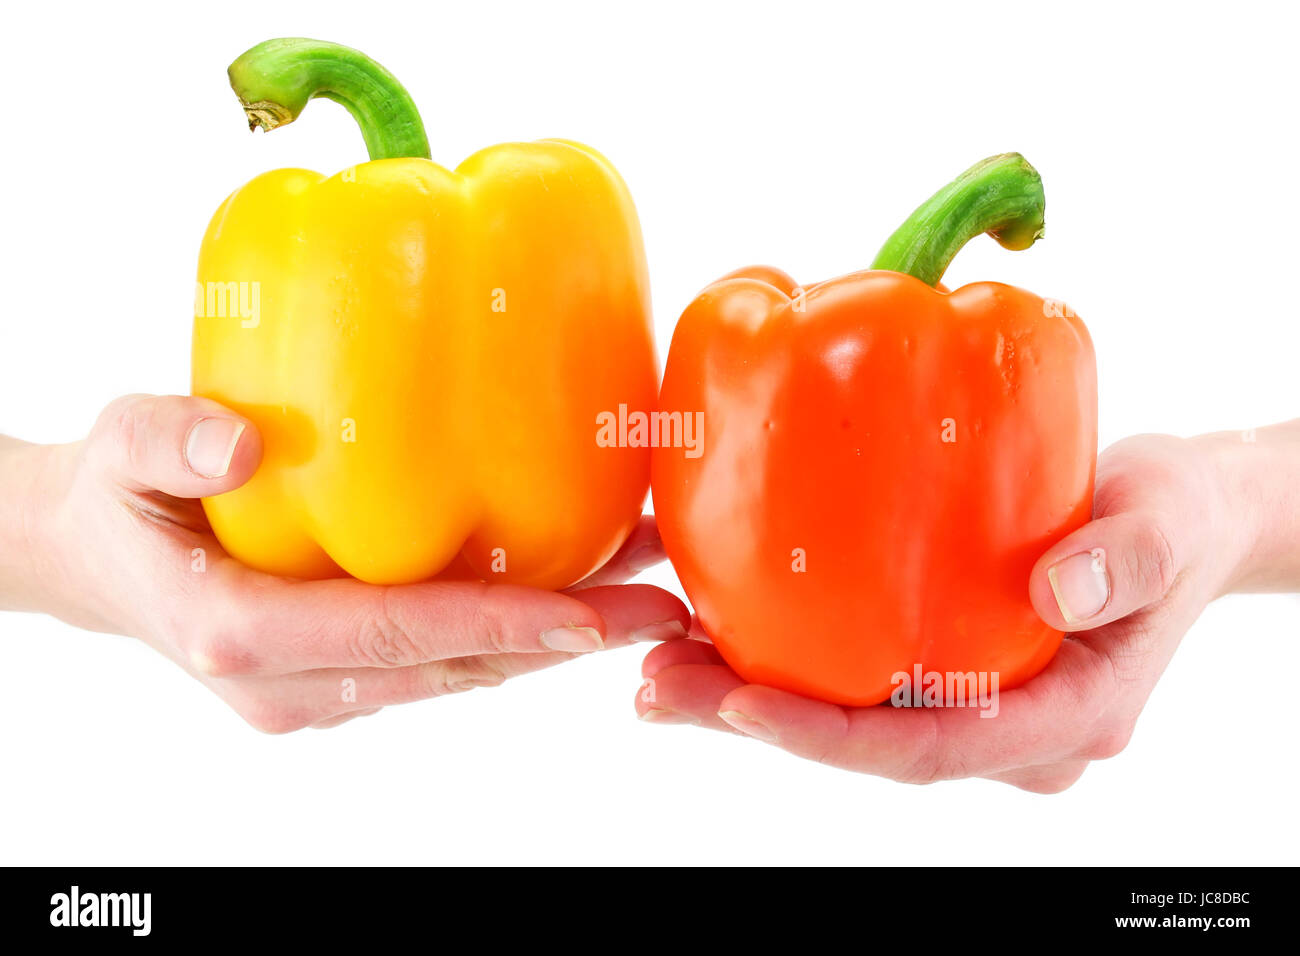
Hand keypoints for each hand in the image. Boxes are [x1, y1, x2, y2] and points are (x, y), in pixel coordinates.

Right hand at [0, 394, 687, 731]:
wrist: (96, 556)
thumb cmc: (117, 495)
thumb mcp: (120, 449)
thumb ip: (170, 443)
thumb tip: (239, 447)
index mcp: (244, 635)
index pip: (396, 634)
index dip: (499, 626)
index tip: (593, 616)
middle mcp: (293, 685)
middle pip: (453, 667)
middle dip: (562, 641)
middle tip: (664, 605)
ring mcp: (320, 692)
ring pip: (458, 672)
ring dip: (552, 637)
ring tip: (645, 591)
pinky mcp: (342, 679)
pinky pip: (441, 659)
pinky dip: (510, 630)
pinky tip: (574, 586)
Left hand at [635, 425, 1298, 790]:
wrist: (1168, 517)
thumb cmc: (1173, 517)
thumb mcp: (1166, 524)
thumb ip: (1127, 559)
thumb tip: (1059, 591)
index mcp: (1059, 723)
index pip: (932, 754)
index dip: (831, 738)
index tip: (740, 701)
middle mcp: (999, 732)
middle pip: (866, 747)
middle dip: (755, 726)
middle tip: (654, 687)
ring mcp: (965, 706)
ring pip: (846, 719)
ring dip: (743, 700)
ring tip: (650, 668)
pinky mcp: (935, 667)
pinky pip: (851, 676)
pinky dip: (777, 657)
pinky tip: (703, 626)